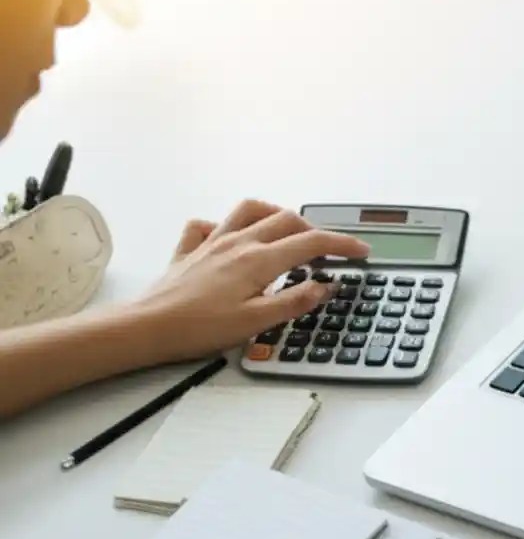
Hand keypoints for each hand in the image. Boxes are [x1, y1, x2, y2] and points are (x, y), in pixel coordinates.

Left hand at [133, 199, 368, 361]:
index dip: (342, 245)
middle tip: (329, 250)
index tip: (360, 251)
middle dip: (315, 230)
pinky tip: (232, 239)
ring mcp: (212, 242)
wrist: (147, 327)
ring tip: (288, 230)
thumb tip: (324, 287)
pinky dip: (226, 225)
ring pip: (250, 210)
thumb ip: (294, 301)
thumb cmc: (197, 328)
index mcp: (258, 260)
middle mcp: (237, 243)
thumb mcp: (256, 323)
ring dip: (275, 214)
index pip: (311, 243)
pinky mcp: (191, 250)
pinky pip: (209, 224)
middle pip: (286, 219)